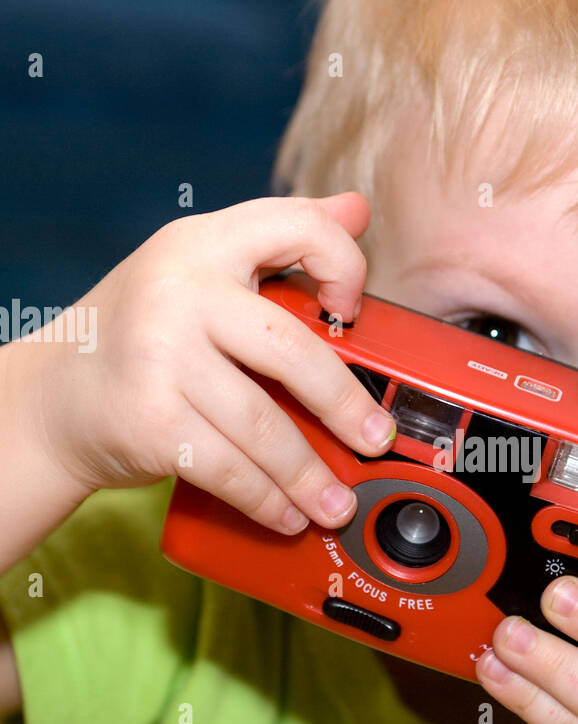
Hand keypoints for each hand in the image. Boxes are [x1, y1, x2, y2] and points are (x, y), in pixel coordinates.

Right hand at [32, 194, 396, 533]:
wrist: (54, 396)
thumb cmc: (144, 332)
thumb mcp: (202, 268)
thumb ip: (278, 241)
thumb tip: (356, 209)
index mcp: (203, 243)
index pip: (296, 224)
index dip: (343, 263)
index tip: (355, 311)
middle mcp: (180, 292)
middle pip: (292, 350)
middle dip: (345, 406)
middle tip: (377, 441)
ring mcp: (160, 357)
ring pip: (264, 425)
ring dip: (310, 474)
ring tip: (337, 503)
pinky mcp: (150, 421)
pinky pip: (229, 469)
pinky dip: (266, 500)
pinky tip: (288, 514)